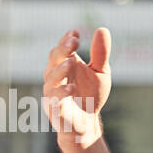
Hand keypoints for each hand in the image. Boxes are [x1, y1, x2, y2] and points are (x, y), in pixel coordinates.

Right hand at [42, 27, 110, 148]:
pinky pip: (54, 100)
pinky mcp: (55, 109)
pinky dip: (62, 93)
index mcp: (64, 65)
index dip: (66, 40)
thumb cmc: (91, 96)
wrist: (88, 123)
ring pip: (51, 78)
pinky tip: (72, 88)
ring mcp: (52, 93)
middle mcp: (55, 77)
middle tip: (74, 42)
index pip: (62, 49)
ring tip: (72, 62)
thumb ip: (100, 54)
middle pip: (53, 59)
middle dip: (63, 50)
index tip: (76, 33)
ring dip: (60, 69)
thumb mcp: (101, 73)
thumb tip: (102, 29)